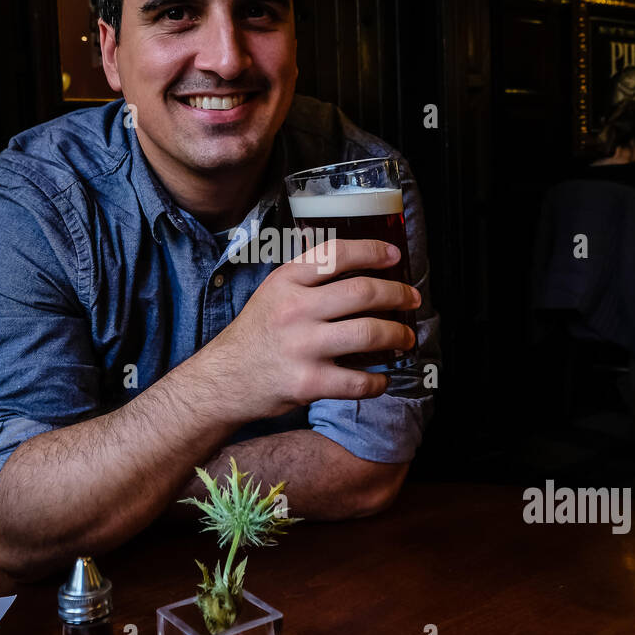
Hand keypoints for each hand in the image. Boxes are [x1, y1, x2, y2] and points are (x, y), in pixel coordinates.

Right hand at [206, 238, 420, 419]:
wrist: (223, 380)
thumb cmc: (255, 335)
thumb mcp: (272, 293)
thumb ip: (308, 280)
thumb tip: (361, 271)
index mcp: (287, 281)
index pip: (337, 254)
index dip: (373, 252)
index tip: (395, 257)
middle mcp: (295, 310)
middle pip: (363, 293)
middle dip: (397, 295)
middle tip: (411, 300)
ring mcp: (302, 346)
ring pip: (368, 333)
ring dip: (397, 335)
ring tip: (405, 338)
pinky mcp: (308, 382)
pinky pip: (359, 381)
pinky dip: (379, 381)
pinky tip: (382, 378)